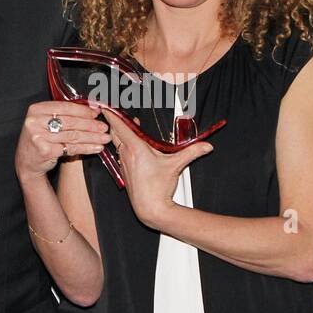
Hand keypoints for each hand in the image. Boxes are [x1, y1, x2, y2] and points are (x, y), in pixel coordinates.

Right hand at [15, 100, 109, 183]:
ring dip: (92, 137)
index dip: (83, 110)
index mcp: (37, 110)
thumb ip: (64, 115)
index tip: (96, 113)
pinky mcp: (45, 150)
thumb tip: (92, 109)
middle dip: (90, 125)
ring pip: (73, 135)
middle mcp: (35, 121)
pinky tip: (96, 148)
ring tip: (104, 138)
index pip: (65, 107)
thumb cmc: (40, 141)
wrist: (27, 163)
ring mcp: (39, 136)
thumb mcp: (46, 123)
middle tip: (104, 127)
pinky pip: (71, 148)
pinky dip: (87, 148)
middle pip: (70, 122)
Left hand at [101, 105, 211, 228]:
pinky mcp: (125, 172)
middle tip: (121, 112)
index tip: (105, 103)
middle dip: (117, 121)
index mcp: (135, 148)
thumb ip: (192, 152)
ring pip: (117, 143)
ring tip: (131, 127)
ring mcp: (123, 164)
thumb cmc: (159, 188)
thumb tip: (207, 146)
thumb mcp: (177, 166)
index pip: (119, 125)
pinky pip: (121, 154)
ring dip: (121, 134)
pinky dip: (124, 146)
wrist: (150, 209)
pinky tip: (133, 147)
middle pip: (115, 132)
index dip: (112, 113)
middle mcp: (126, 154)